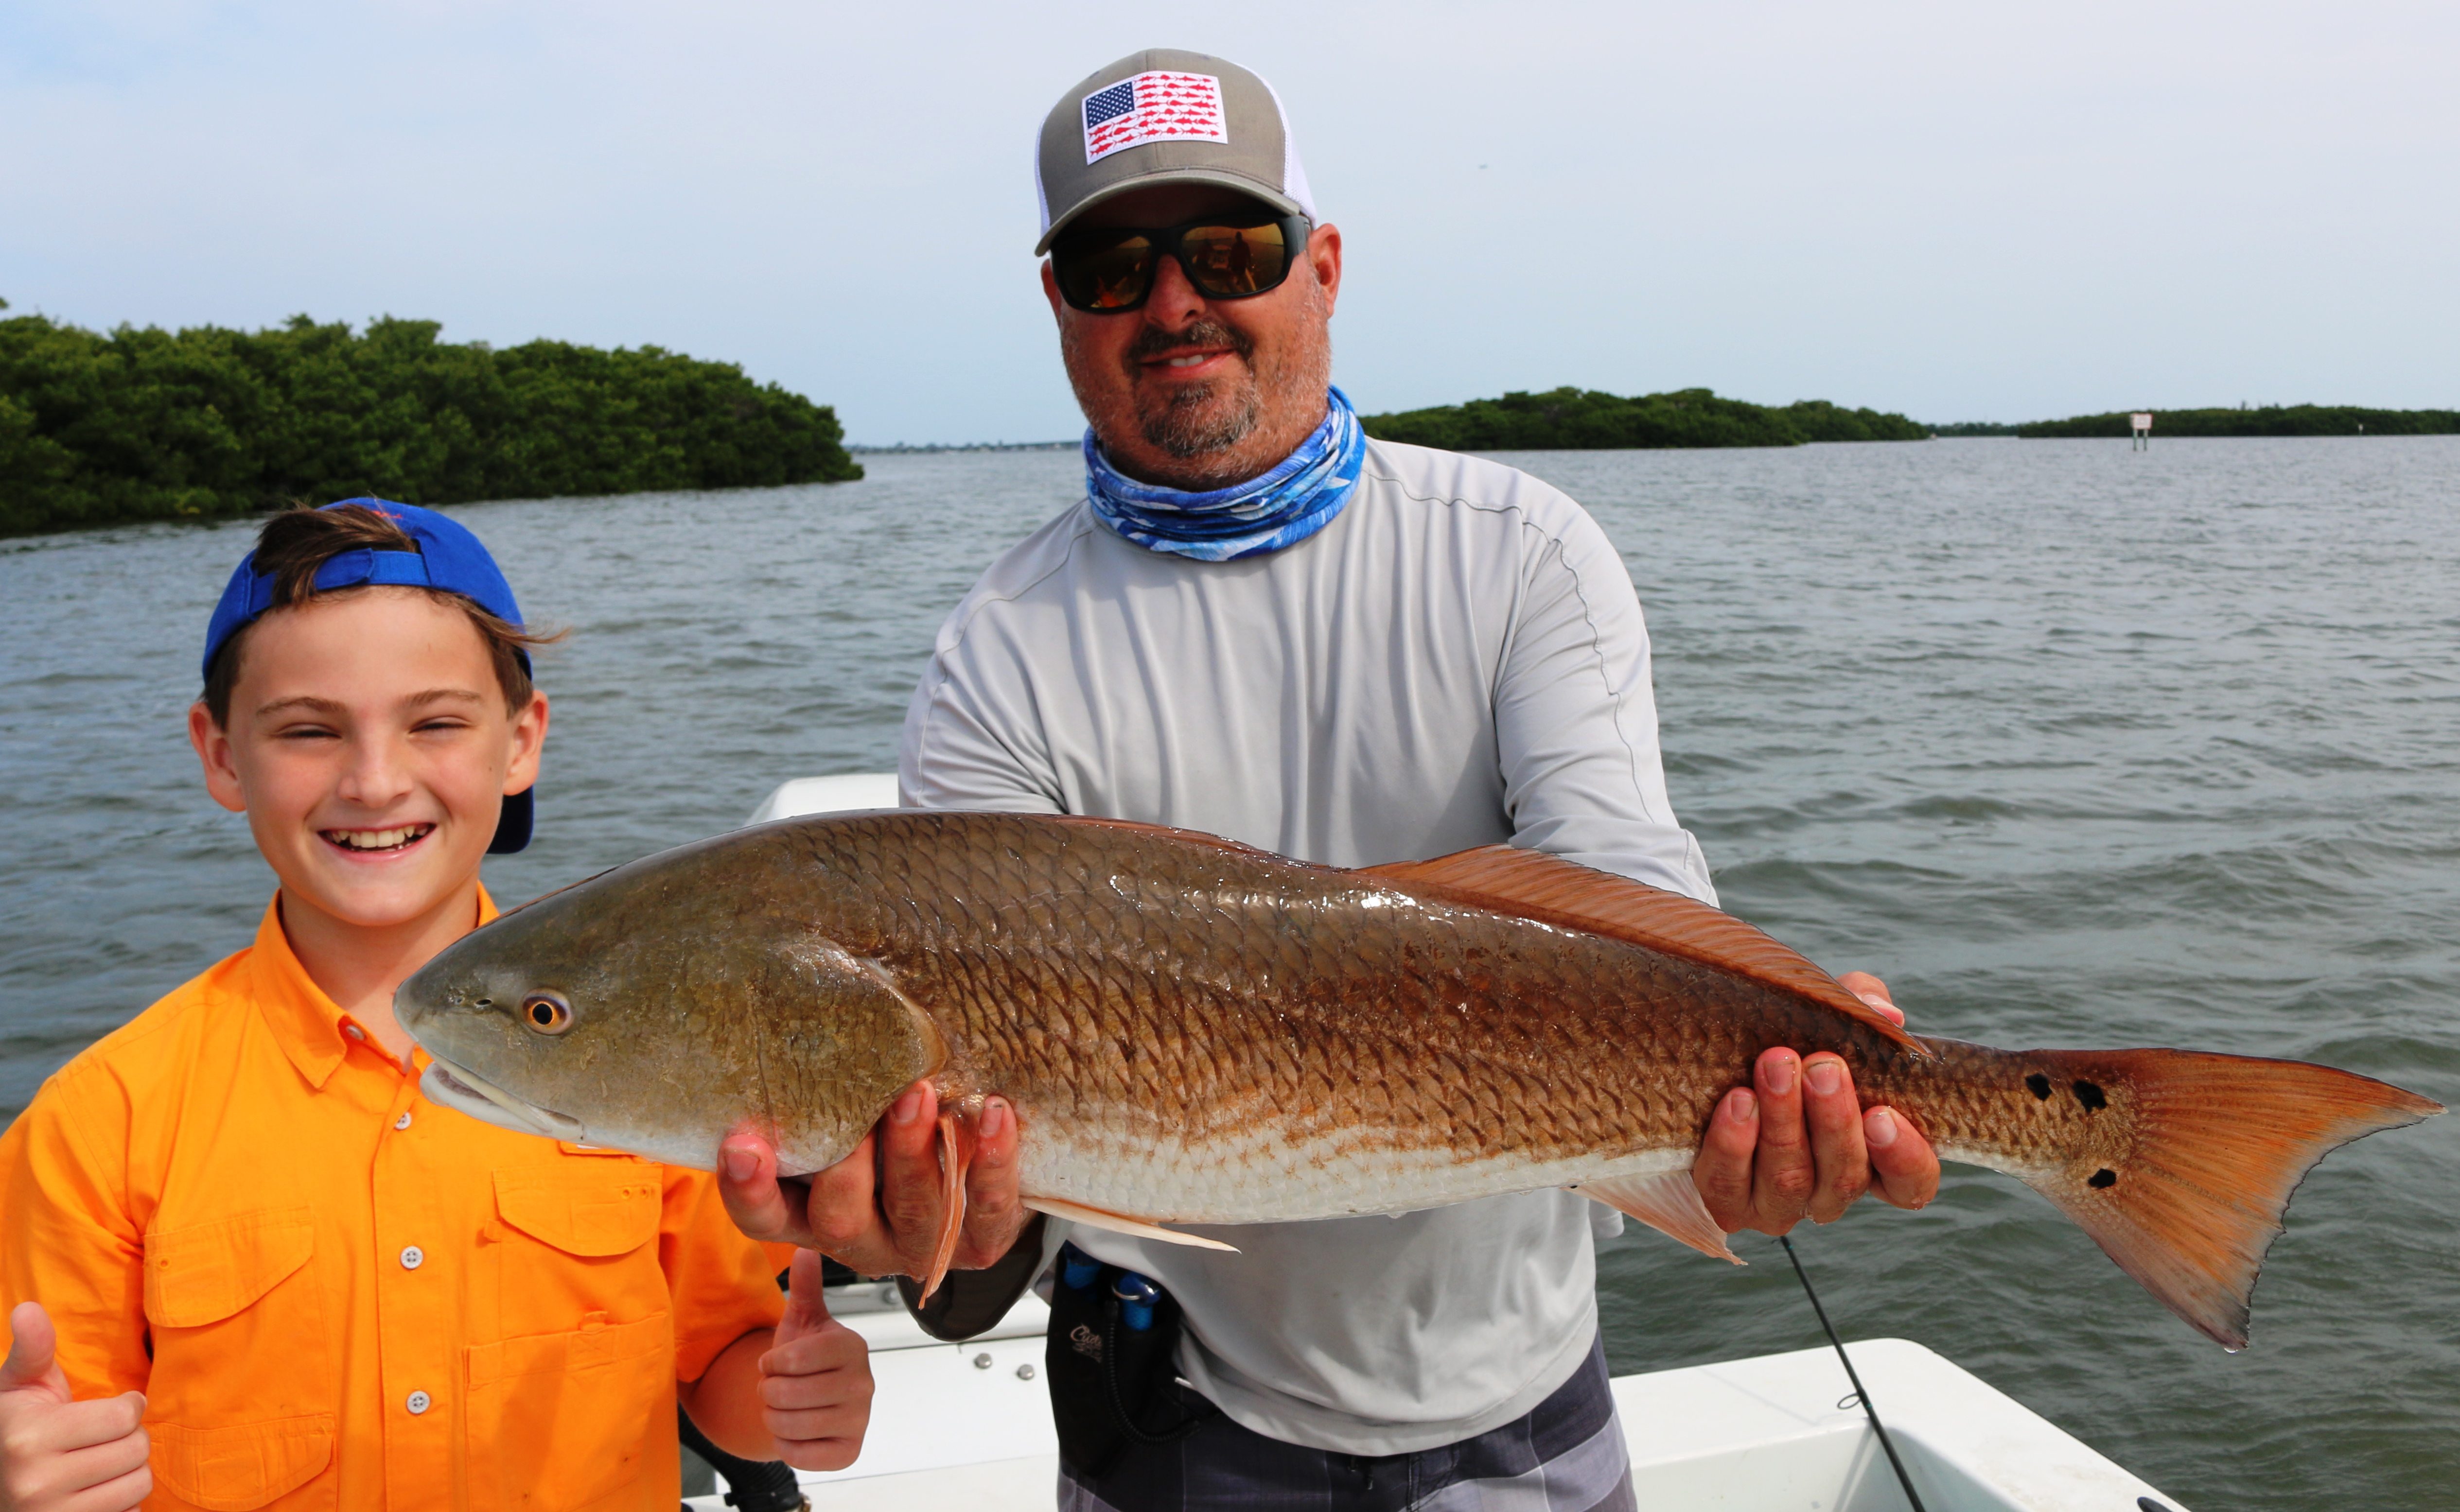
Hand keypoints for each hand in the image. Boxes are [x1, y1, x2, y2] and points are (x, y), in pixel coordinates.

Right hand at [0, 1303, 149, 1511]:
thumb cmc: (13, 1428)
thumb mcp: (18, 1388)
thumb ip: (33, 1351)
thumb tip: (29, 1308)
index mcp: (27, 1438)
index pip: (124, 1417)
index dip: (128, 1407)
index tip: (115, 1407)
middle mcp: (35, 1482)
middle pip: (136, 1450)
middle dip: (130, 1439)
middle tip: (104, 1438)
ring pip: (139, 1485)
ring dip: (130, 1471)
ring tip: (100, 1464)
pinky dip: (122, 1504)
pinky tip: (96, 1493)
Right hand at [716, 1080, 1028, 1280]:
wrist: (973, 1176)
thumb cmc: (890, 1130)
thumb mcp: (846, 1113)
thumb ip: (819, 1083)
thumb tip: (805, 986)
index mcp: (813, 1214)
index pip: (764, 1216)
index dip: (748, 1189)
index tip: (742, 1143)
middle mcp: (862, 1238)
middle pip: (839, 1219)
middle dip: (849, 1166)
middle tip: (858, 1106)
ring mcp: (920, 1244)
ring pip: (913, 1211)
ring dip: (914, 1152)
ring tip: (921, 1093)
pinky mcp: (981, 1240)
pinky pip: (987, 1210)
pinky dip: (992, 1161)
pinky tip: (994, 1113)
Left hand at [759, 1252, 872, 1471]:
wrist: (810, 1402)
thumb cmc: (804, 1359)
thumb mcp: (802, 1321)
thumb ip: (805, 1288)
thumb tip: (805, 1249)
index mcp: (852, 1347)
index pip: (795, 1358)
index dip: (771, 1362)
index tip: (772, 1362)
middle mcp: (864, 1383)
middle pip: (786, 1394)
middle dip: (768, 1391)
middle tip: (777, 1387)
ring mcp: (860, 1420)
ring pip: (788, 1424)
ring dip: (773, 1417)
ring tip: (784, 1407)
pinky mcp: (850, 1453)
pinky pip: (798, 1455)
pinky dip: (784, 1445)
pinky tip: (796, 1431)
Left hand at [1692, 972, 1941, 1234]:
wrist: (1706, 1058)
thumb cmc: (1785, 1039)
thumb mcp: (1826, 1015)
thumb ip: (1863, 1006)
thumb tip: (1887, 1013)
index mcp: (1870, 1157)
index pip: (1911, 1183)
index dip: (1905, 1158)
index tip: (1883, 1114)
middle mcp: (1828, 1190)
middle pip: (1844, 1175)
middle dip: (1833, 1120)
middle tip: (1822, 1067)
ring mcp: (1778, 1205)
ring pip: (1789, 1180)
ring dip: (1783, 1122)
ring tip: (1775, 1066)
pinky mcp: (1727, 1204)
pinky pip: (1731, 1186)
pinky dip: (1734, 1144)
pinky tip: (1738, 1102)